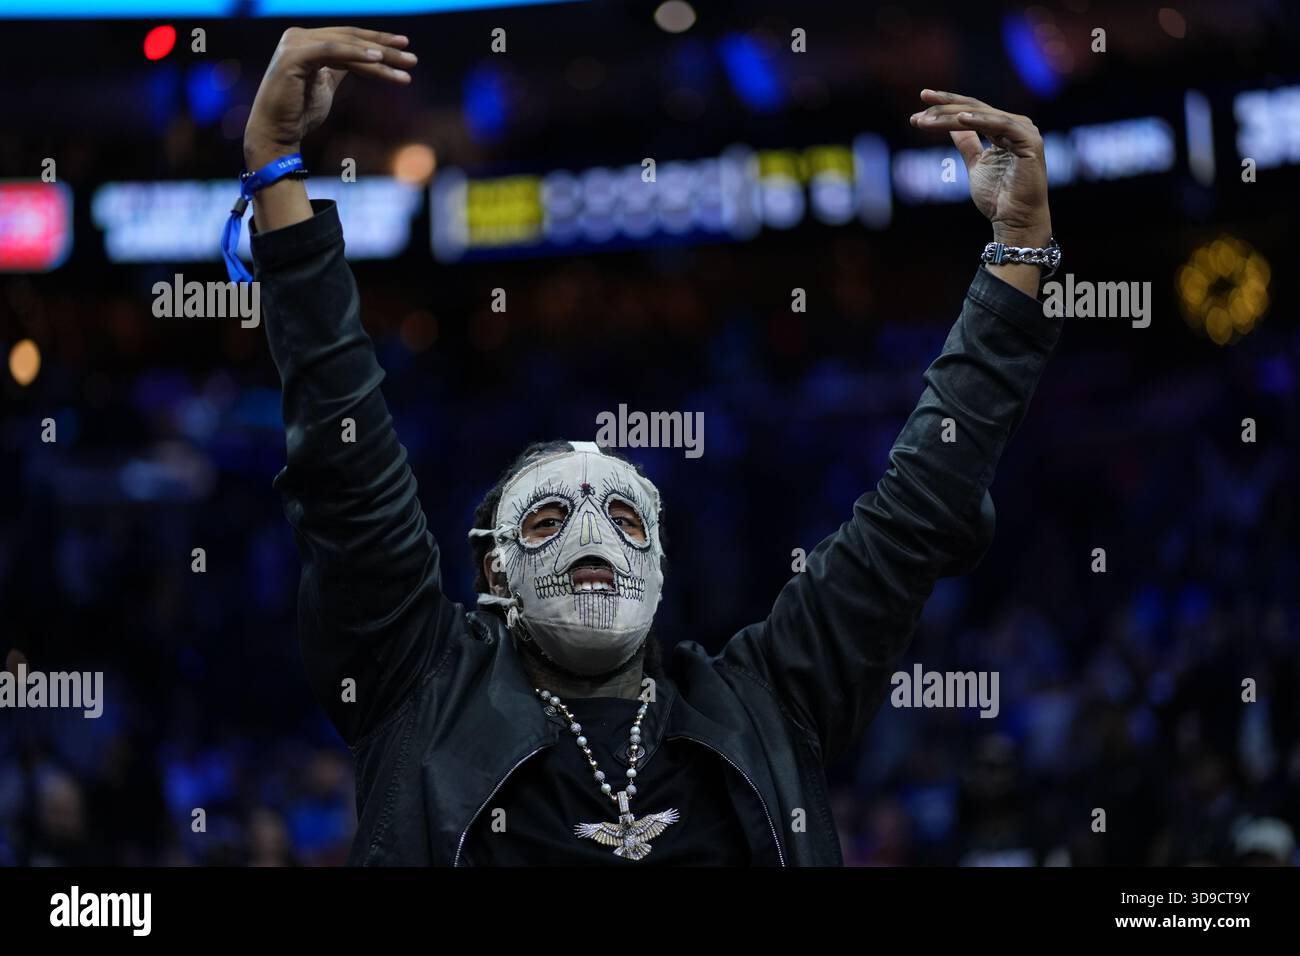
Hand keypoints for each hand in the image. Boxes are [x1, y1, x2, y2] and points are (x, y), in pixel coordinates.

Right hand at [244, 26, 415, 168]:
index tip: (404, 46)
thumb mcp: (326, 84)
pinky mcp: (293, 56)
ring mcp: (295, 44)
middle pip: (351, 39)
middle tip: (412, 58)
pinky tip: (378, 60)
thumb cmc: (301, 112)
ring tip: (406, 65)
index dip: (377, 40)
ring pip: (346, 46)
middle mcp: (299, 36)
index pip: (348, 37)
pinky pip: (331, 52)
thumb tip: (364, 58)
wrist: (276, 132)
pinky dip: (356, 54)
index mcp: (307, 41)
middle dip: (385, 49)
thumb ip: (341, 67)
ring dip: (379, 56)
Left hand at [909, 90, 1050, 247]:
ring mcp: (1024, 131)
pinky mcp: (1030, 141)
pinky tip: (960, 119)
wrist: (1014, 219)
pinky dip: (981, 121)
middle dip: (945, 106)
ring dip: (952, 116)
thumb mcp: (975, 164)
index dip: (947, 104)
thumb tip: (952, 125)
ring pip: (982, 116)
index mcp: (1003, 129)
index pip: (972, 110)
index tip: (922, 99)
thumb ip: (967, 143)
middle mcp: (1015, 125)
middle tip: (920, 104)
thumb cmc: (998, 197)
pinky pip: (1001, 125)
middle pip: (975, 109)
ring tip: (927, 119)